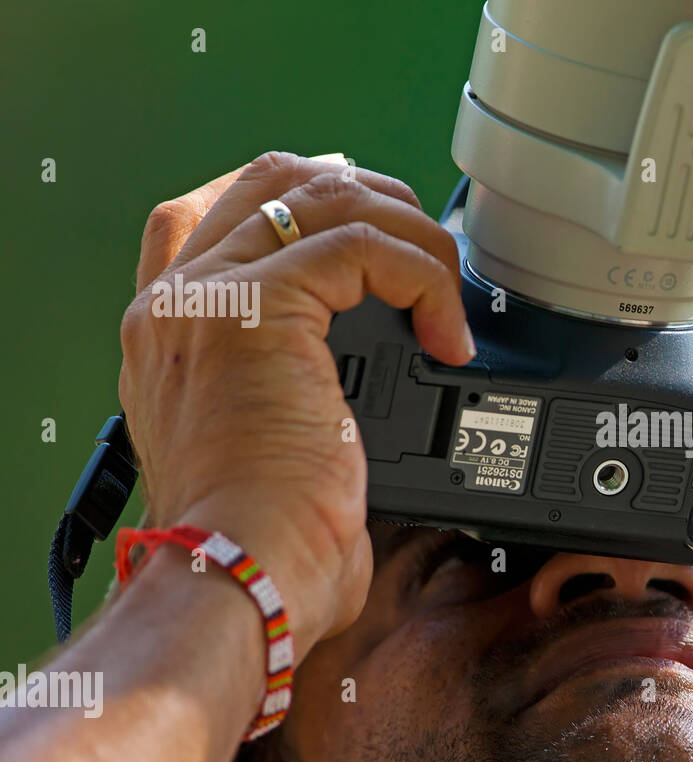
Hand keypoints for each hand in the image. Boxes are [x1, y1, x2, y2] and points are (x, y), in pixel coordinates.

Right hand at [119, 151, 472, 648]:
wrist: (239, 580)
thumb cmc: (263, 544)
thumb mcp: (273, 447)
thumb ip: (300, 387)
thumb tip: (387, 378)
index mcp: (174, 330)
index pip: (223, 209)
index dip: (304, 197)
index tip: (373, 225)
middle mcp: (179, 302)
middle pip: (276, 180)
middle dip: (369, 199)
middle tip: (424, 257)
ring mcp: (209, 297)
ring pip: (326, 198)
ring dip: (407, 236)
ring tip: (446, 298)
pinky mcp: (253, 310)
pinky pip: (363, 246)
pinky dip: (424, 279)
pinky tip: (446, 336)